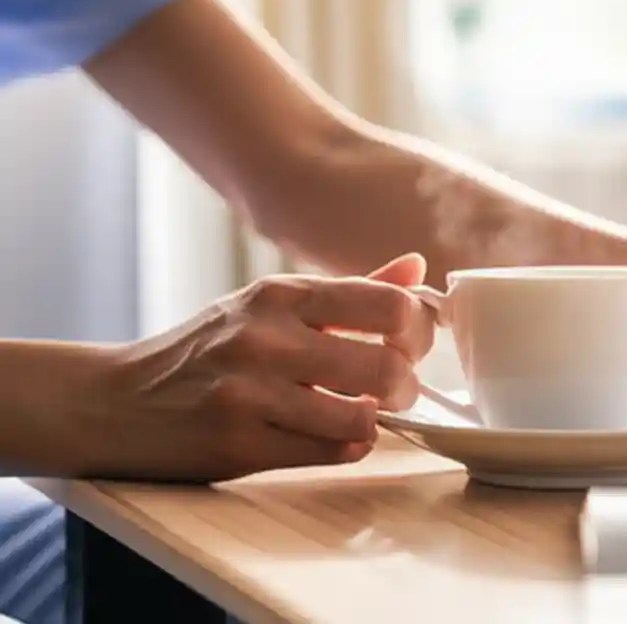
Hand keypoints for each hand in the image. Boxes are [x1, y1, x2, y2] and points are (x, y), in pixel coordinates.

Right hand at [86, 253, 434, 481]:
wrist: (114, 401)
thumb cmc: (207, 350)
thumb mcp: (268, 306)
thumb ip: (348, 291)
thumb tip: (416, 267)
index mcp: (279, 295)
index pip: (387, 304)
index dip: (419, 329)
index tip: (414, 343)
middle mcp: (265, 338)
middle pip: (385, 365)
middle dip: (407, 384)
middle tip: (399, 388)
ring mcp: (249, 394)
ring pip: (360, 418)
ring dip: (375, 421)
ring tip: (362, 413)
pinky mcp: (238, 445)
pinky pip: (329, 453)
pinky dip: (347, 447)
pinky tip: (335, 435)